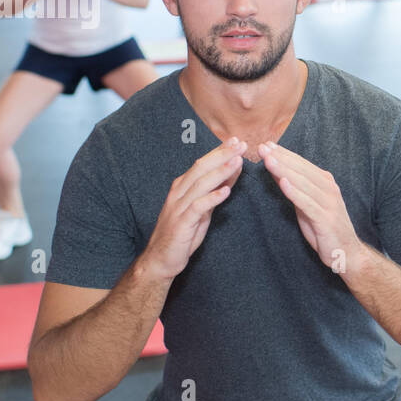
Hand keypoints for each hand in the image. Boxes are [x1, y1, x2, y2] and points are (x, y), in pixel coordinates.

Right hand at [139, 138, 245, 278]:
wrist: (161, 259)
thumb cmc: (183, 234)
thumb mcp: (202, 210)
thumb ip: (214, 191)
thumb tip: (231, 173)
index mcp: (182, 187)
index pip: (202, 164)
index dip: (219, 152)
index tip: (236, 141)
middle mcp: (178, 193)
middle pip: (201, 168)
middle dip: (221, 155)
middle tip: (239, 144)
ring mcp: (179, 207)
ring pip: (200, 184)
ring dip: (220, 172)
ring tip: (237, 162)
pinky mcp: (182, 223)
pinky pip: (198, 207)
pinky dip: (212, 198)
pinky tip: (226, 191)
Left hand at [259, 141, 362, 270]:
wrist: (347, 253)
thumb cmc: (324, 229)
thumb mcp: (306, 206)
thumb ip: (295, 190)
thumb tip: (278, 173)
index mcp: (326, 183)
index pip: (302, 165)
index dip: (284, 154)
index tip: (267, 145)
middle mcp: (329, 189)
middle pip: (302, 170)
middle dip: (281, 158)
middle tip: (263, 148)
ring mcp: (329, 203)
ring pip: (303, 183)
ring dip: (284, 170)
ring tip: (268, 160)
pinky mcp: (326, 219)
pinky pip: (308, 203)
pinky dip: (294, 192)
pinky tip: (282, 183)